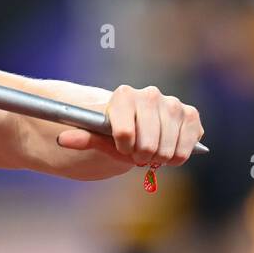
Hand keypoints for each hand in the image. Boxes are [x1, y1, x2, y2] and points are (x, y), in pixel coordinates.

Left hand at [56, 84, 204, 168]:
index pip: (124, 133)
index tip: (121, 145)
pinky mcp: (191, 115)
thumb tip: (62, 139)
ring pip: (166, 149)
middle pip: (147, 145)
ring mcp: (173, 103)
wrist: (140, 127)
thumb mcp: (98, 137)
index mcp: (123, 95)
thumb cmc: (116, 132)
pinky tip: (168, 149)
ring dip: (157, 158)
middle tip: (137, 151)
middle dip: (140, 155)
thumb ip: (82, 138)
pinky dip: (176, 156)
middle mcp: (150, 94)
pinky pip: (186, 148)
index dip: (122, 147)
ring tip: (151, 151)